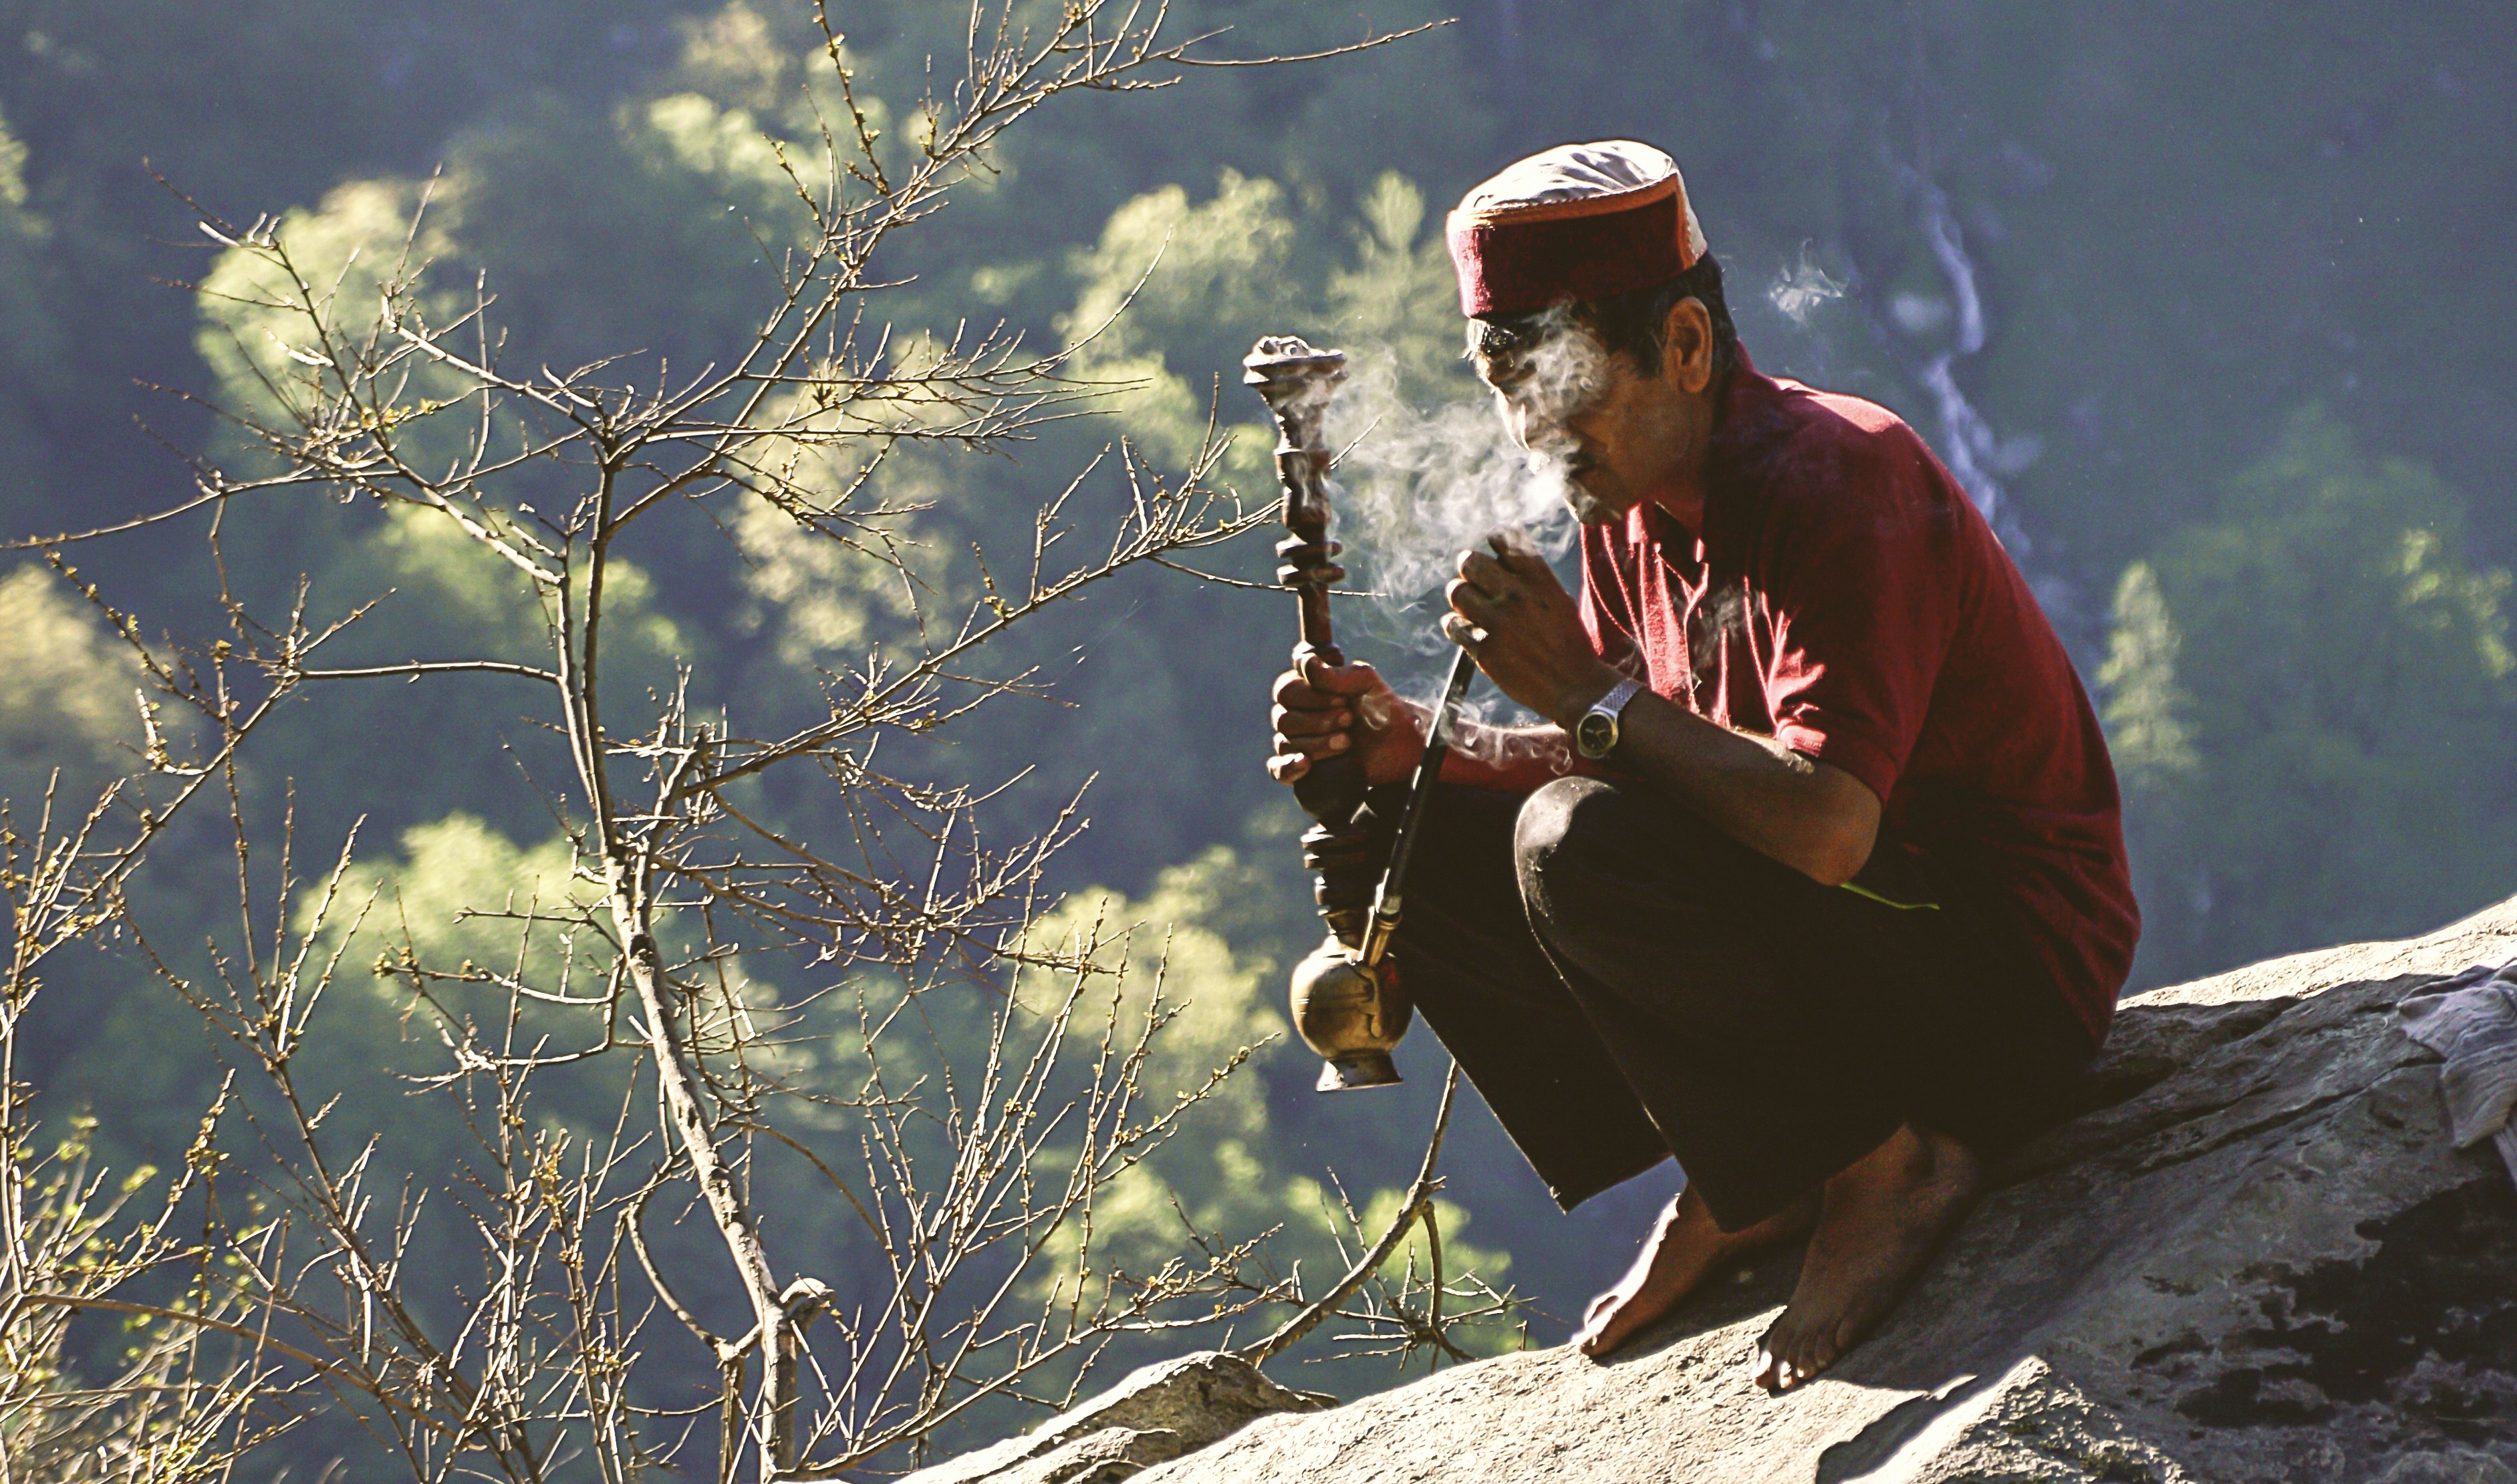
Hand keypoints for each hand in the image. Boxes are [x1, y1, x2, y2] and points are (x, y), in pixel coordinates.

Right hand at [1268, 652, 1426, 785]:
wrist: (1400, 745)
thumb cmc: (1383, 709)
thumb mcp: (1367, 684)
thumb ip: (1338, 674)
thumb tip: (1305, 663)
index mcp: (1310, 682)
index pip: (1289, 681)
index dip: (1311, 691)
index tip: (1342, 696)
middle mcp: (1297, 708)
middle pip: (1284, 708)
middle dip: (1318, 715)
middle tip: (1349, 718)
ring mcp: (1295, 738)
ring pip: (1285, 739)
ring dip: (1318, 742)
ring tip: (1347, 742)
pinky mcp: (1300, 767)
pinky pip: (1278, 769)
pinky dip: (1289, 766)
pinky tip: (1306, 764)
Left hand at [1443, 535, 1623, 724]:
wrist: (1575, 686)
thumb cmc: (1568, 642)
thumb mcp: (1558, 600)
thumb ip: (1530, 579)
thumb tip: (1497, 561)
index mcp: (1539, 579)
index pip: (1503, 539)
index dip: (1493, 541)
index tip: (1491, 551)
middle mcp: (1517, 595)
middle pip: (1470, 562)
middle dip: (1468, 569)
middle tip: (1472, 581)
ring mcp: (1499, 622)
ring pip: (1457, 592)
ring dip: (1459, 597)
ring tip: (1468, 607)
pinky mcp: (1486, 649)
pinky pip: (1454, 626)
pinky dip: (1455, 626)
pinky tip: (1465, 629)